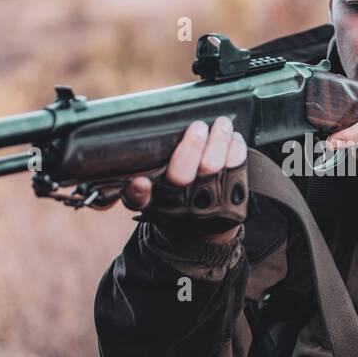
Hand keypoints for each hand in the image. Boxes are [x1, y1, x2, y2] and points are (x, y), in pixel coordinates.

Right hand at [120, 116, 247, 243]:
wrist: (204, 233)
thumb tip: (120, 185)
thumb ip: (134, 190)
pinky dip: (235, 150)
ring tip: (220, 123)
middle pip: (182, 175)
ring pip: (213, 168)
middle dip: (190, 147)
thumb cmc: (174, 206)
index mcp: (155, 204)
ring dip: (217, 141)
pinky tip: (234, 138)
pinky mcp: (233, 202)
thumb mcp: (151, 202)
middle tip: (197, 127)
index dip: (139, 191)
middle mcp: (179, 206)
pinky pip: (237, 170)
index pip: (139, 199)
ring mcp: (208, 204)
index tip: (140, 181)